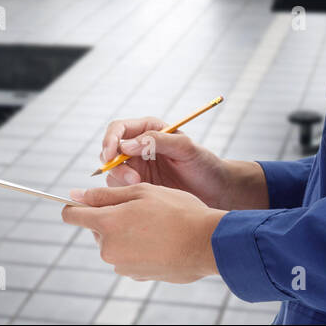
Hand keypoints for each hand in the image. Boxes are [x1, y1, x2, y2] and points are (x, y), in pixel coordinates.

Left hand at [61, 183, 225, 282]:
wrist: (206, 243)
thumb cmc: (177, 211)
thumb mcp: (141, 192)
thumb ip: (104, 195)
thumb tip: (75, 194)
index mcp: (106, 223)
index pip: (72, 214)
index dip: (76, 204)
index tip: (86, 200)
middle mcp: (108, 248)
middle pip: (96, 229)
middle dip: (111, 217)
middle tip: (140, 208)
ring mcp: (122, 266)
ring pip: (114, 243)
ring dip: (126, 233)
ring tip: (155, 225)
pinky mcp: (136, 276)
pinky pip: (128, 257)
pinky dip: (138, 248)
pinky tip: (159, 241)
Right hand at [95, 116, 266, 209]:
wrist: (216, 192)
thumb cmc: (205, 165)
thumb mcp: (185, 148)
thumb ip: (157, 141)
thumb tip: (126, 145)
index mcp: (149, 130)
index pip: (118, 129)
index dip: (110, 140)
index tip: (111, 155)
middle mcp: (139, 147)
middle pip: (109, 151)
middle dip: (115, 164)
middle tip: (134, 179)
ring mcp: (137, 168)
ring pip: (113, 171)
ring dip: (120, 179)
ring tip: (142, 187)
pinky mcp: (138, 187)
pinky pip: (120, 189)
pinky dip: (124, 193)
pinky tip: (143, 196)